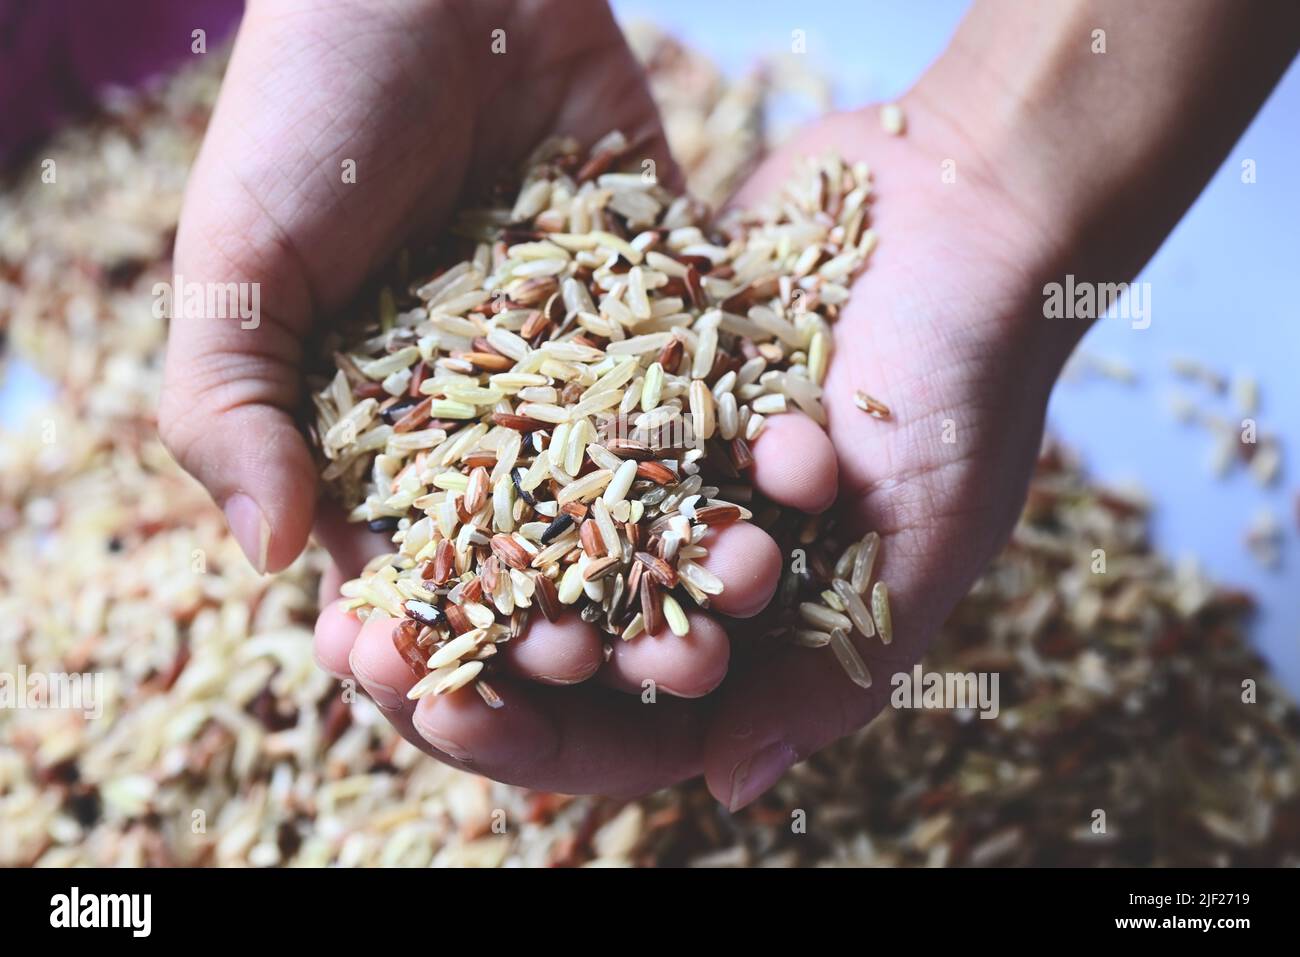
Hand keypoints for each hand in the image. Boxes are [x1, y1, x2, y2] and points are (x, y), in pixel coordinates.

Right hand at [160, 0, 826, 793]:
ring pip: (647, 483)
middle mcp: (490, 415)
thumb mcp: (238, 261)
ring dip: (696, 545)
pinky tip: (798, 486)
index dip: (446, 630)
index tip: (476, 691)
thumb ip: (230, 409)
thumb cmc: (309, 107)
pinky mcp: (668, 303)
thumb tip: (268, 560)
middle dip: (597, 615)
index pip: (413, 562)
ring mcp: (588, 365)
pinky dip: (756, 431)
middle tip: (650, 671)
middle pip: (548, 547)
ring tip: (743, 590)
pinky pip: (715, 383)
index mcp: (377, 428)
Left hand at [321, 99, 1075, 805]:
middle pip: (555, 648)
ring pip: (523, 548)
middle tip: (348, 653)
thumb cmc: (969, 386)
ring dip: (434, 566)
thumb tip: (726, 791)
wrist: (966, 211)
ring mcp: (656, 479)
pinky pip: (528, 437)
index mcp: (763, 634)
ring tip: (336, 569)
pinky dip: (461, 456)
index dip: (532, 735)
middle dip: (454, 657)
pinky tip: (377, 459)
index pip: (631, 724)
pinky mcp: (626, 390)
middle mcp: (695, 568)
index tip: (443, 715)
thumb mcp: (919, 544)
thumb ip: (830, 672)